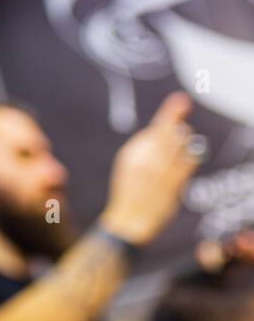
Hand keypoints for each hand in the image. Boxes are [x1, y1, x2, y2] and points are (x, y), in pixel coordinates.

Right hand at [100, 92, 200, 245]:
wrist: (130, 219)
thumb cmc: (129, 192)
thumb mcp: (128, 166)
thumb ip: (143, 148)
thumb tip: (164, 130)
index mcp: (133, 155)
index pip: (156, 129)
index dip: (171, 113)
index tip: (181, 101)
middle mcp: (148, 160)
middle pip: (171, 133)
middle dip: (179, 123)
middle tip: (182, 119)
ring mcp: (162, 172)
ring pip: (182, 145)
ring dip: (186, 139)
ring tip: (184, 140)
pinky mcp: (174, 182)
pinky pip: (190, 161)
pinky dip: (191, 155)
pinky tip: (190, 155)